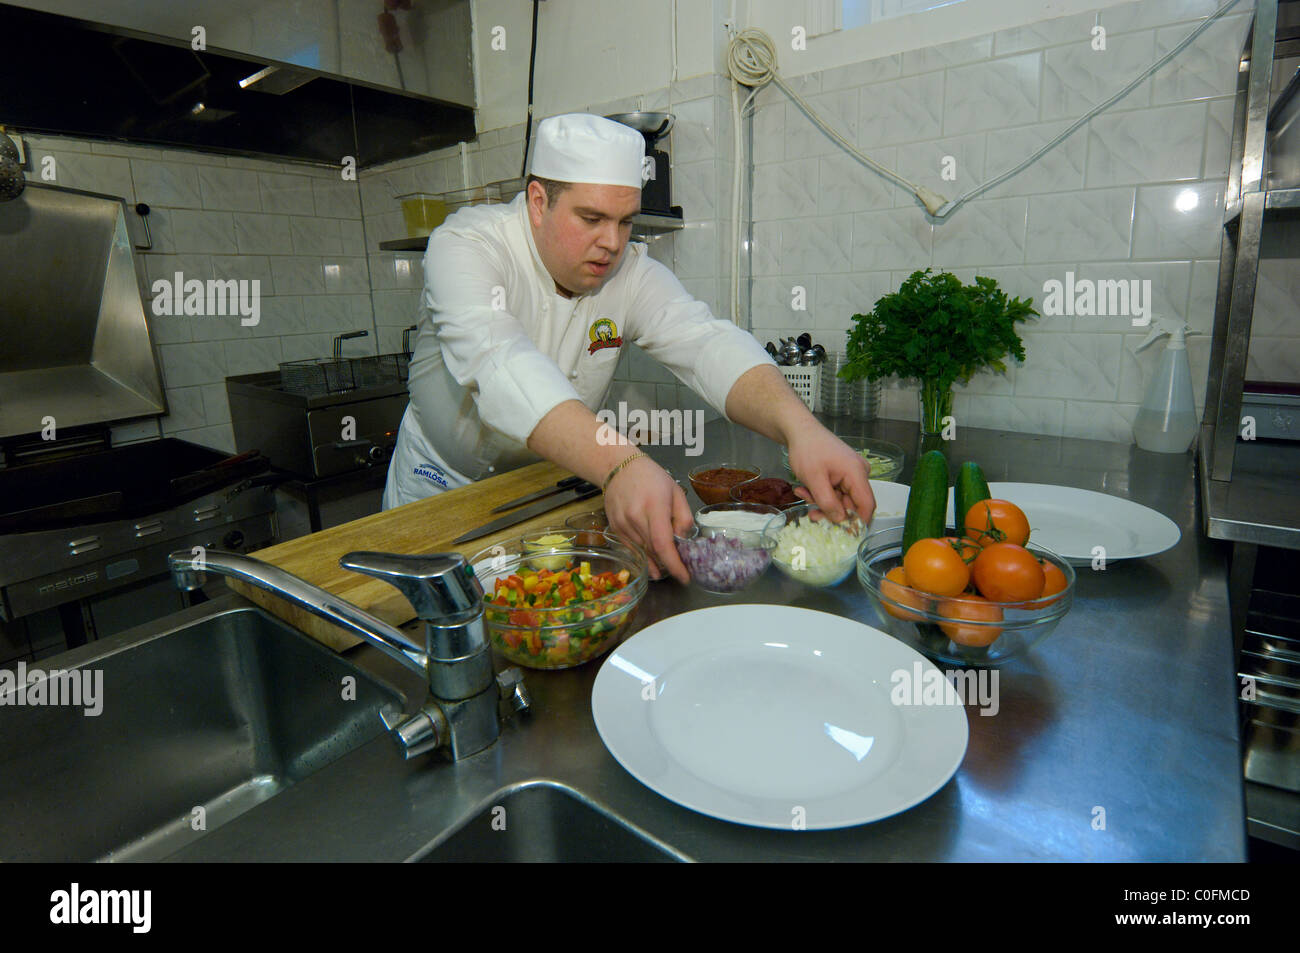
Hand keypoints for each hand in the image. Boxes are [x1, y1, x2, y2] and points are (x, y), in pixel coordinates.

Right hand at [602, 455, 693, 582]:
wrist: (618, 468)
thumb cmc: (652, 478)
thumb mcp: (676, 492)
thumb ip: (683, 517)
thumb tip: (683, 541)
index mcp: (654, 506)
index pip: (662, 543)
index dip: (674, 564)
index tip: (685, 577)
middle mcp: (635, 517)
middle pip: (653, 551)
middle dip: (669, 564)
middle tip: (681, 570)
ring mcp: (622, 524)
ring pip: (642, 552)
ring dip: (656, 562)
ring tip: (667, 568)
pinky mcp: (615, 528)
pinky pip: (631, 548)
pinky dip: (643, 557)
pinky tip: (652, 563)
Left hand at [787, 427, 876, 522]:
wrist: (799, 430)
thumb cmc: (807, 449)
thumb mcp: (814, 479)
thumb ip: (828, 502)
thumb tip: (840, 521)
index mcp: (857, 473)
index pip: (867, 505)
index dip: (857, 522)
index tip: (842, 533)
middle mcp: (859, 473)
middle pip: (851, 504)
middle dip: (830, 510)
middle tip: (811, 513)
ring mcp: (851, 472)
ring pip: (841, 499)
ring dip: (822, 501)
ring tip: (803, 492)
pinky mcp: (842, 473)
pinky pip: (836, 490)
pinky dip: (821, 493)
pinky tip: (806, 487)